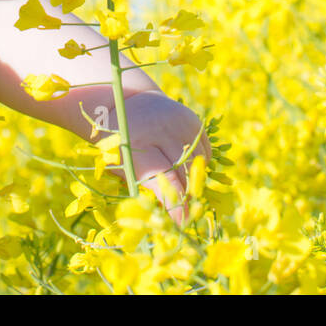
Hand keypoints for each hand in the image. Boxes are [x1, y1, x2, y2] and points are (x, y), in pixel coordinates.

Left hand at [100, 91, 212, 227]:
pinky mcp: (191, 119)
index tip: (182, 222)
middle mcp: (158, 131)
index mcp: (135, 146)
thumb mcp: (121, 166)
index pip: (163, 179)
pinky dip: (199, 163)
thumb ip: (143, 186)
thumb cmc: (120, 146)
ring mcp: (177, 122)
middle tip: (184, 209)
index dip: (175, 203)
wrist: (124, 104)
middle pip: (183, 172)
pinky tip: (183, 162)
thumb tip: (164, 217)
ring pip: (198, 163)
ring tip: (179, 181)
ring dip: (193, 178)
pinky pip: (204, 152)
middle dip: (185, 194)